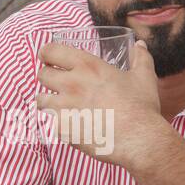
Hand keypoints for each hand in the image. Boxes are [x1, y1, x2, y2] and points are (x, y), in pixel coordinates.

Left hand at [35, 38, 164, 167]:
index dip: (47, 53)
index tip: (48, 57)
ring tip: (58, 105)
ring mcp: (64, 107)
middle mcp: (71, 83)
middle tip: (55, 82)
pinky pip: (50, 123)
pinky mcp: (63, 129)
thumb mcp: (144, 77)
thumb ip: (140, 58)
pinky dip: (57, 123)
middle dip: (47, 77)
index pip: (51, 51)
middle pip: (42, 74)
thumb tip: (140, 45)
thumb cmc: (140, 107)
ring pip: (40, 100)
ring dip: (48, 100)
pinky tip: (69, 125)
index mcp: (87, 66)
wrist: (138, 139)